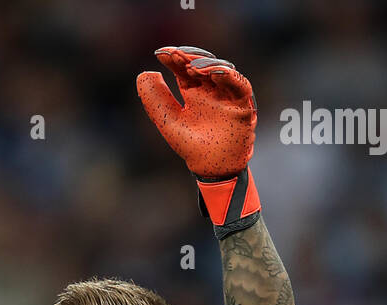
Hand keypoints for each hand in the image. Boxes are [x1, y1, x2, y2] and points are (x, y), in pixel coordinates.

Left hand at [137, 46, 255, 178]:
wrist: (212, 169)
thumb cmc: (192, 147)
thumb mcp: (169, 122)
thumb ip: (155, 101)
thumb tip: (143, 74)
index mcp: (193, 91)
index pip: (183, 68)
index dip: (173, 58)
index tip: (160, 54)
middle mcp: (211, 88)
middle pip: (202, 63)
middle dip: (189, 57)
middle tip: (175, 54)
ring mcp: (227, 93)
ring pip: (221, 69)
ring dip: (207, 65)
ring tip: (191, 67)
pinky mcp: (243, 102)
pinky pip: (239, 84)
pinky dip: (228, 76)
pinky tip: (214, 73)